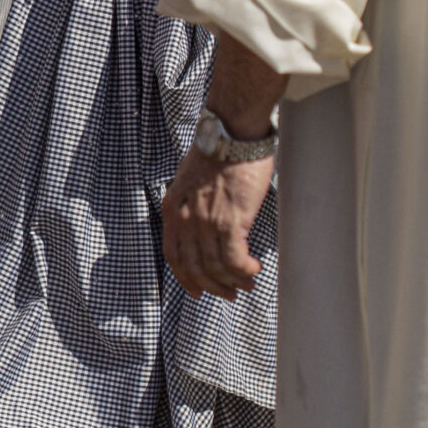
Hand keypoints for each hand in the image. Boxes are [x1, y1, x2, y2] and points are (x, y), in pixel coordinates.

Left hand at [159, 147, 270, 299]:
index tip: (197, 291)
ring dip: (233, 281)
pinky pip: (234, 259)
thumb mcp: (189, 180)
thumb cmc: (219, 151)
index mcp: (173, 207)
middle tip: (230, 293)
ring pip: (216, 268)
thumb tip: (203, 226)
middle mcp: (185, 217)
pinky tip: (254, 269)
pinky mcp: (230, 220)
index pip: (173, 255)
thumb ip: (191, 204)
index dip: (185, 278)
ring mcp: (206, 221)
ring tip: (247, 283)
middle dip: (213, 287)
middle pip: (195, 267)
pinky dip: (244, 270)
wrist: (232, 133)